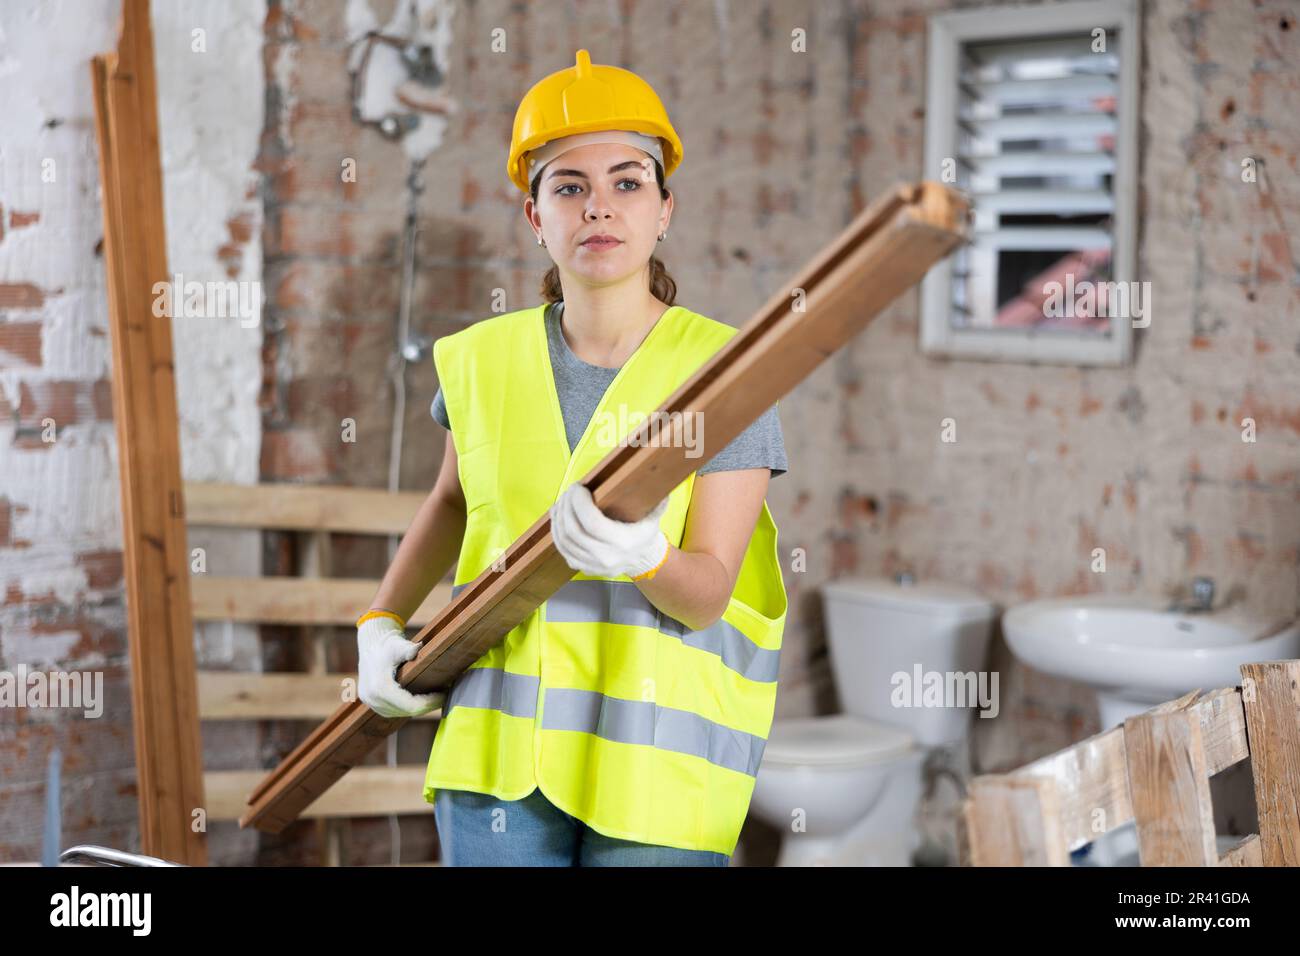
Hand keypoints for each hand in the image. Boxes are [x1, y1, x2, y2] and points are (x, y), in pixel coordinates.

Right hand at [356, 615, 442, 717]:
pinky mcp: (372, 704)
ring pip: (401, 713)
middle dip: (427, 706)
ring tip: (434, 697)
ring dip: (418, 708)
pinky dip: (408, 707)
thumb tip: (419, 647)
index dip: (429, 703)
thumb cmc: (387, 645)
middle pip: (407, 711)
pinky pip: (394, 711)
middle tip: (443, 696)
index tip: (443, 695)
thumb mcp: (398, 646)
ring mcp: (372, 703)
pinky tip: (420, 699)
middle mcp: (373, 699)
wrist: (370, 646)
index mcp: (380, 688)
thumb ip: (408, 649)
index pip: (410, 705)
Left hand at [549, 482, 669, 579]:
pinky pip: (562, 549)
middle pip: (573, 530)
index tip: (578, 487)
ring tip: (562, 501)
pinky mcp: (583, 568)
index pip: (592, 522)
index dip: (579, 502)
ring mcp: (592, 565)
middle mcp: (605, 557)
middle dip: (566, 506)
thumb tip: (653, 474)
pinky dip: (556, 530)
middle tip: (569, 491)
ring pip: (563, 540)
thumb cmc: (644, 534)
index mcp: (622, 543)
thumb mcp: (653, 517)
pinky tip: (558, 516)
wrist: (642, 561)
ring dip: (558, 517)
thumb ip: (654, 498)